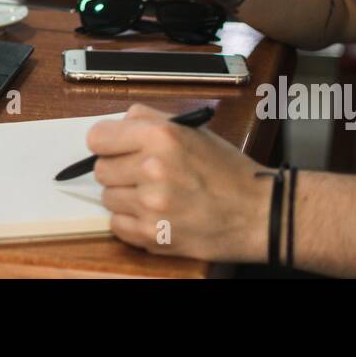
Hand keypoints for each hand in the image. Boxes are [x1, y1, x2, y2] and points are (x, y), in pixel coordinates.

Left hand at [87, 103, 269, 261]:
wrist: (258, 213)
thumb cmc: (227, 170)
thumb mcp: (192, 130)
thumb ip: (149, 120)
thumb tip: (116, 124)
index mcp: (161, 136)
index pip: (98, 137)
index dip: (106, 143)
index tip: (115, 148)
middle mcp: (151, 168)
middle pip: (100, 169)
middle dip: (118, 170)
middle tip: (141, 174)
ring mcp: (150, 206)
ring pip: (107, 198)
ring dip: (125, 197)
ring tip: (154, 195)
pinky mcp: (152, 236)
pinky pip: (116, 225)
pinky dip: (131, 221)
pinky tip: (155, 215)